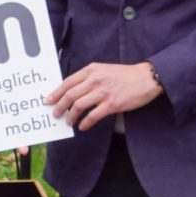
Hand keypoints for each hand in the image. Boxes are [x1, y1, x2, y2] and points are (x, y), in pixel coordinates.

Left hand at [45, 61, 161, 131]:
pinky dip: (85, 123)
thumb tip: (74, 91)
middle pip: (70, 95)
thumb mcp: (104, 70)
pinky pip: (92, 116)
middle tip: (56, 114)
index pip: (67, 82)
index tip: (49, 101)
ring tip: (69, 122)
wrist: (146, 78)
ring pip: (78, 106)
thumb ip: (89, 78)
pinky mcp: (112, 104)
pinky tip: (83, 126)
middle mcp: (95, 80)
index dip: (56, 93)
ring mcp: (103, 92)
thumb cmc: (125, 75)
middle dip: (59, 106)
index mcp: (92, 70)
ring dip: (70, 116)